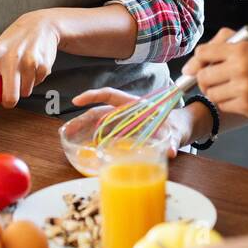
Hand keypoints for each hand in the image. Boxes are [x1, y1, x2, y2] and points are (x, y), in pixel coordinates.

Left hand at [0, 10, 61, 110]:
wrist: (41, 25)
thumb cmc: (15, 40)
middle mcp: (10, 58)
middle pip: (9, 97)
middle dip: (9, 99)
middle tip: (10, 89)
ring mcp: (28, 62)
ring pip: (24, 93)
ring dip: (23, 86)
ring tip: (23, 69)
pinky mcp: (43, 66)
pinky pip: (37, 84)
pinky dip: (35, 79)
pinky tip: (33, 65)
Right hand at [71, 87, 196, 155]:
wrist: (180, 130)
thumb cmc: (176, 125)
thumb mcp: (175, 131)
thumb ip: (172, 139)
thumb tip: (170, 151)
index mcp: (135, 105)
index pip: (110, 95)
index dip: (93, 96)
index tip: (77, 100)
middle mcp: (125, 113)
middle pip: (99, 112)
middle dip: (81, 119)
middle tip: (67, 130)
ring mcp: (123, 124)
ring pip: (99, 124)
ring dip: (83, 130)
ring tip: (68, 138)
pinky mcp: (123, 136)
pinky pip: (105, 136)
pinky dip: (93, 140)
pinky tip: (82, 148)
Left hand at [182, 27, 247, 118]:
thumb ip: (228, 49)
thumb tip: (198, 61)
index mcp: (240, 50)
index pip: (203, 53)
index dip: (196, 61)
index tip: (195, 67)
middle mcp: (239, 68)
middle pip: (203, 76)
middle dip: (203, 79)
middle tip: (210, 80)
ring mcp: (242, 89)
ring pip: (211, 93)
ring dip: (215, 92)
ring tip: (227, 88)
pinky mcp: (246, 106)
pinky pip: (223, 105)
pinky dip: (226, 102)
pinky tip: (238, 96)